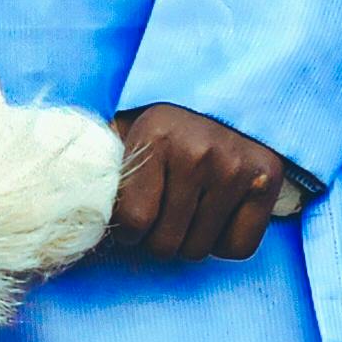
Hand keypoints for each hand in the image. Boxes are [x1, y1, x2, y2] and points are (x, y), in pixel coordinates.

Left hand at [105, 104, 295, 265]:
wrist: (233, 91)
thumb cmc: (171, 122)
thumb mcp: (131, 127)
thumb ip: (105, 161)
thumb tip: (77, 198)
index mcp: (157, 138)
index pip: (134, 222)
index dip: (128, 231)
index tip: (133, 220)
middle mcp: (198, 155)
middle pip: (165, 244)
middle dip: (156, 240)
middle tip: (161, 219)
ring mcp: (235, 171)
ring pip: (199, 250)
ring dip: (188, 241)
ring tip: (187, 215)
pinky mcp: (265, 184)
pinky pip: (237, 248)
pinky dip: (223, 243)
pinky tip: (215, 218)